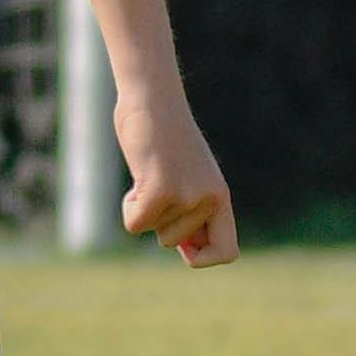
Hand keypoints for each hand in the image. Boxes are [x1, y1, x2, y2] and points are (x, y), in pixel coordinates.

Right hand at [116, 90, 238, 265]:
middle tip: (157, 185)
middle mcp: (209, 198)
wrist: (152, 98)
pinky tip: (138, 175)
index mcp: (220, 195)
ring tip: (149, 173)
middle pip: (174, 243)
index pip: (227, 252)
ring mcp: (187, 196)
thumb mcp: (186, 175)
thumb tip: (185, 250)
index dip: (202, 256)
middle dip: (157, 222)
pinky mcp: (161, 191)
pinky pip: (136, 224)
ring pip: (154, 232)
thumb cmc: (162, 135)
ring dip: (142, 209)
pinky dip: (128, 207)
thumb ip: (191, 209)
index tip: (182, 244)